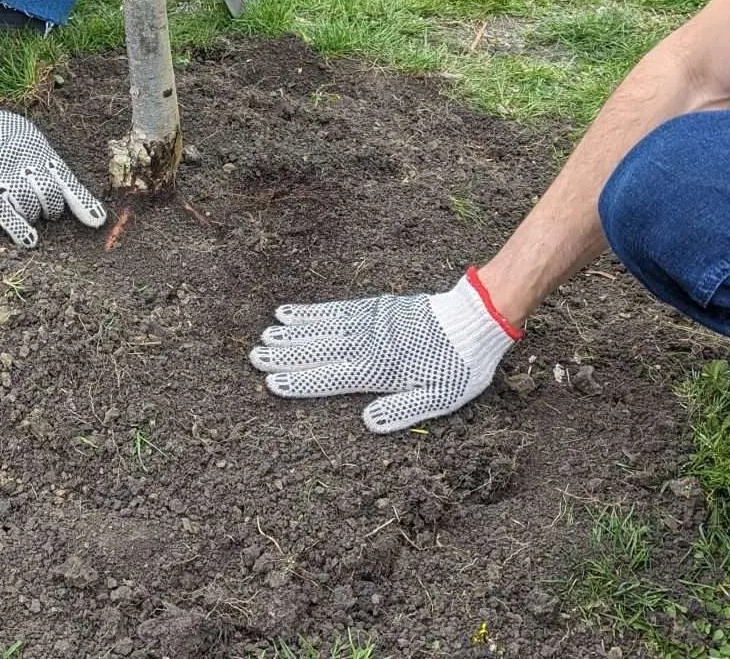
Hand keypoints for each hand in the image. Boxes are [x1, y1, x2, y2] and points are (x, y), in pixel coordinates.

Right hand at [0, 96, 105, 247]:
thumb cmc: (5, 137)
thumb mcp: (34, 142)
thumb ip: (50, 163)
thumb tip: (70, 186)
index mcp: (43, 155)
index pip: (68, 182)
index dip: (84, 203)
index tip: (98, 222)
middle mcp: (28, 168)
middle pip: (51, 198)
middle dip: (52, 208)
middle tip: (47, 209)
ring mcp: (7, 179)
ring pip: (30, 208)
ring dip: (32, 215)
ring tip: (26, 210)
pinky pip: (6, 214)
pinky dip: (18, 229)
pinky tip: (29, 241)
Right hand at [249, 269, 520, 433]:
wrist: (475, 319)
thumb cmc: (457, 366)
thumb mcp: (438, 398)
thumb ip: (402, 410)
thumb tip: (366, 422)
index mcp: (381, 369)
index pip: (332, 377)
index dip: (301, 381)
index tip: (272, 382)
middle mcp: (369, 343)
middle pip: (320, 349)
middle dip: (286, 353)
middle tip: (254, 356)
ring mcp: (370, 321)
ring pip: (323, 326)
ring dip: (293, 330)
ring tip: (265, 333)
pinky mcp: (376, 307)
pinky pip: (338, 309)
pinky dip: (313, 311)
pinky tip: (293, 312)